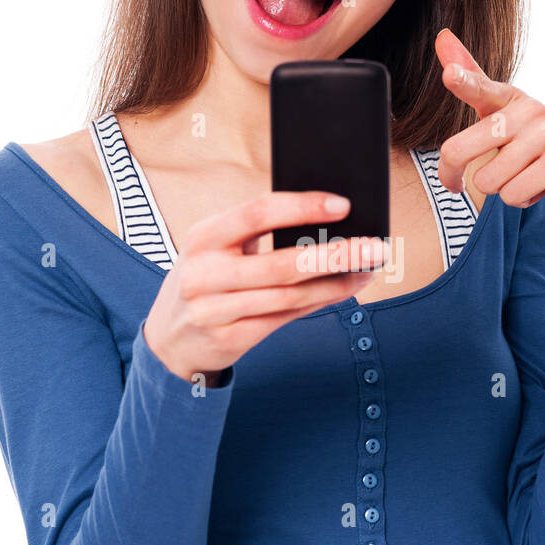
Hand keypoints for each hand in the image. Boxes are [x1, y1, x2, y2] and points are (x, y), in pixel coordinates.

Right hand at [143, 191, 383, 382]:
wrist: (169, 337)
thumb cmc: (207, 279)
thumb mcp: (215, 248)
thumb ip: (258, 235)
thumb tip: (329, 223)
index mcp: (203, 236)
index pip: (258, 212)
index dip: (303, 207)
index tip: (344, 205)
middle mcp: (204, 272)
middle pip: (282, 263)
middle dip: (336, 255)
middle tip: (375, 247)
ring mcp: (214, 310)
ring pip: (290, 296)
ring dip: (336, 283)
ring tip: (367, 269)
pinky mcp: (229, 339)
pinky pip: (285, 318)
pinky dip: (320, 303)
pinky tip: (344, 289)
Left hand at [434, 29, 544, 207]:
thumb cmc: (534, 140)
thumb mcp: (502, 110)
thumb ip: (472, 81)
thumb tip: (442, 36)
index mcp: (509, 97)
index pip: (480, 88)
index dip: (463, 81)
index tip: (450, 75)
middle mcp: (529, 110)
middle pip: (460, 151)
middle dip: (453, 175)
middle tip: (456, 184)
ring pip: (487, 181)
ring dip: (500, 189)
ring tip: (523, 175)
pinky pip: (512, 195)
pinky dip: (521, 199)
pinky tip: (539, 186)